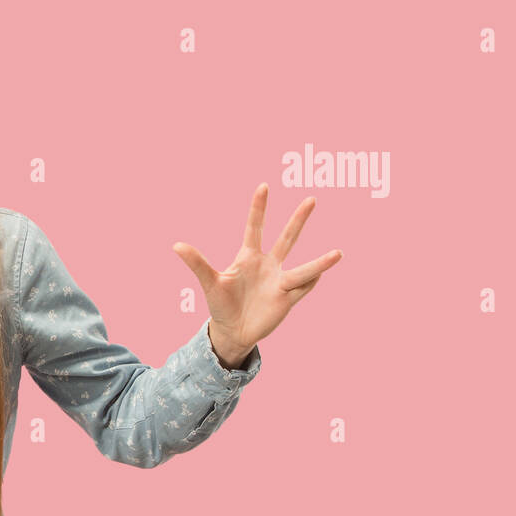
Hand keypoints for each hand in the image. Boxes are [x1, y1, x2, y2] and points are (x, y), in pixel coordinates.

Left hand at [172, 183, 341, 365]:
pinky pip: (303, 289)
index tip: (263, 185)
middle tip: (311, 199)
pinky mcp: (287, 300)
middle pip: (286, 239)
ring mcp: (280, 282)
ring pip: (303, 268)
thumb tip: (176, 245)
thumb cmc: (221, 304)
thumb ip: (197, 264)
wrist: (233, 331)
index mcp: (249, 257)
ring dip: (319, 263)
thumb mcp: (209, 283)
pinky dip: (311, 282)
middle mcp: (268, 265)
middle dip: (298, 220)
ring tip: (338, 253)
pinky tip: (320, 276)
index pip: (255, 228)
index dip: (259, 208)